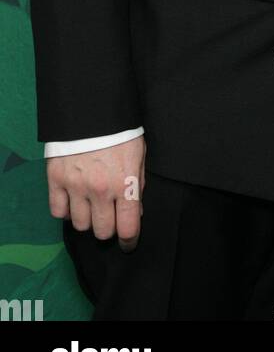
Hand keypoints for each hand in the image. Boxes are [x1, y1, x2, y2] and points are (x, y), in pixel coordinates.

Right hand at [47, 136, 145, 250]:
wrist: (92, 107)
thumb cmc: (120, 130)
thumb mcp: (139, 154)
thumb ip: (138, 184)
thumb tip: (135, 211)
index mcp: (124, 184)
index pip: (128, 228)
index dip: (130, 241)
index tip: (129, 243)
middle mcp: (100, 190)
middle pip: (102, 231)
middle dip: (108, 229)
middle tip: (109, 217)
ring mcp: (75, 186)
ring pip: (79, 225)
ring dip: (87, 219)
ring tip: (91, 206)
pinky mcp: (56, 179)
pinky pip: (58, 211)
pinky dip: (65, 211)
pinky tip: (73, 201)